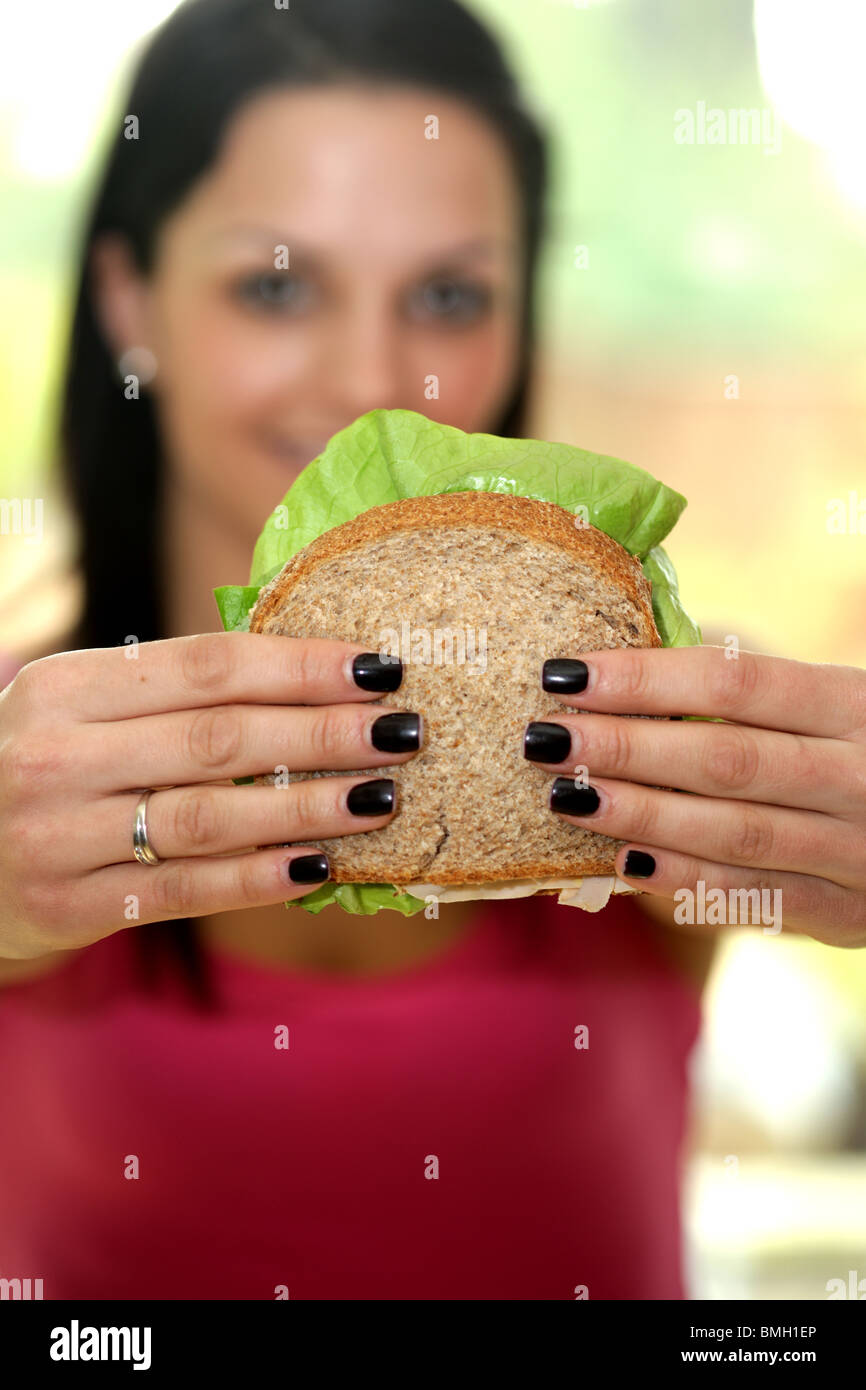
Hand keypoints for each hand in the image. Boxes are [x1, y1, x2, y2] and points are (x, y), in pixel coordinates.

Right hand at [0, 634, 419, 959]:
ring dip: (309, 806)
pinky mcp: (69, 905)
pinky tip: (321, 866)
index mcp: (69, 685)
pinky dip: (259, 878)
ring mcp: (58, 835)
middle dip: (325, 733)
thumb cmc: (49, 766)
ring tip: (382, 798)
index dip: (303, 666)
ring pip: (210, 817)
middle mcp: (58, 755)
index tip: (380, 668)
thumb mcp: (85, 709)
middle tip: (404, 733)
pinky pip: (185, 890)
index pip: (210, 666)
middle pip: (220, 738)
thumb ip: (176, 694)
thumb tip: (317, 675)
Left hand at [524, 646, 865, 946]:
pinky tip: (623, 862)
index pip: (736, 682)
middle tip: (546, 738)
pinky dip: (683, 880)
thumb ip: (740, 689)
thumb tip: (618, 666)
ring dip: (639, 815)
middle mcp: (860, 775)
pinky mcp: (840, 911)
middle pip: (725, 759)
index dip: (645, 678)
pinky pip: (750, 897)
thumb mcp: (822, 704)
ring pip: (732, 833)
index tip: (568, 673)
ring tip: (565, 796)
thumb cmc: (849, 748)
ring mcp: (854, 849)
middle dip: (624, 748)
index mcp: (852, 702)